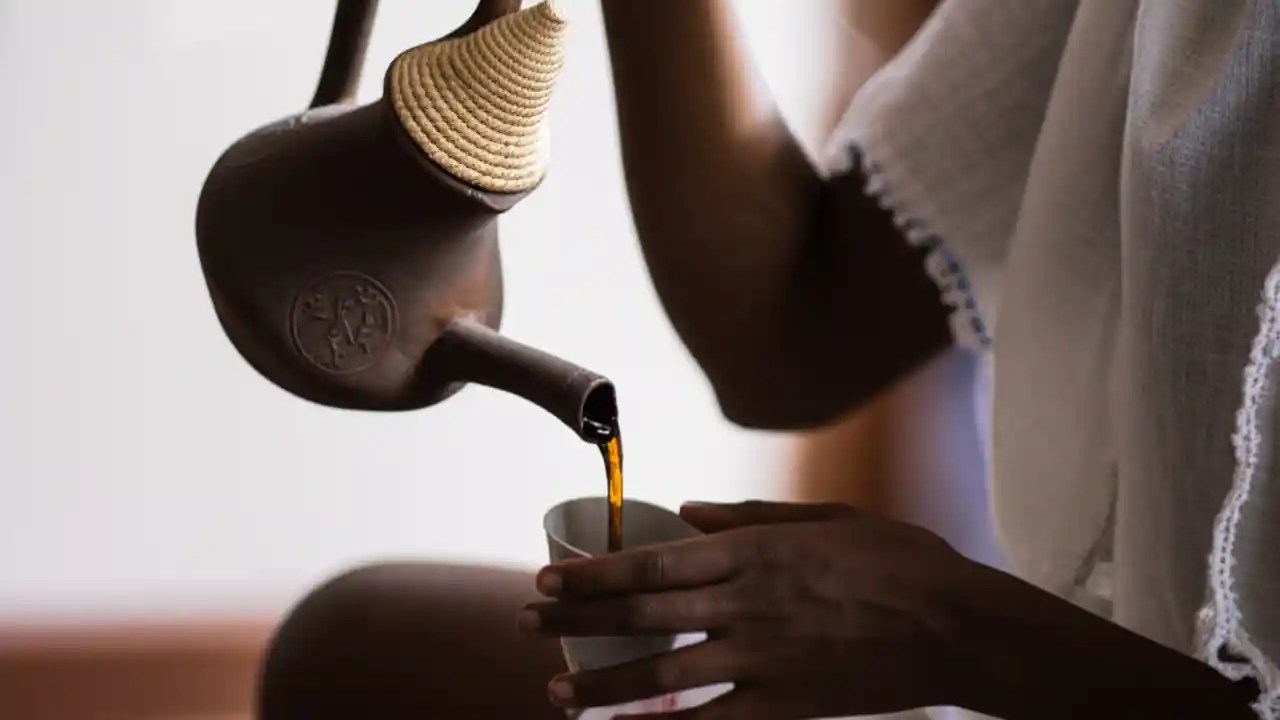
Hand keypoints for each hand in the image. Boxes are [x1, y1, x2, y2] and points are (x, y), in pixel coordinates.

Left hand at [519, 501, 984, 717]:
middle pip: (642, 613)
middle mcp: (745, 602)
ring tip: (554, 689)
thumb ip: (752, 515)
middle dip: (576, 619)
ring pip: (662, 675)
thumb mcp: (827, 518)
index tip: (549, 577)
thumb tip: (689, 511)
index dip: (593, 573)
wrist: (957, 625)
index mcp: (753, 550)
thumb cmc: (899, 561)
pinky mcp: (786, 705)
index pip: (651, 562)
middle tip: (525, 622)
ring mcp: (763, 657)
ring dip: (602, 683)